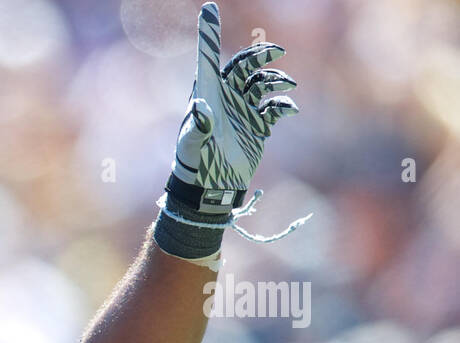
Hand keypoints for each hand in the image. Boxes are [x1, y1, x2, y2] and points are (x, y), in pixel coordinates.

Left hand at [168, 2, 298, 217]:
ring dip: (276, 79)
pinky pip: (276, 106)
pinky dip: (285, 104)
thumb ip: (196, 127)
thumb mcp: (191, 145)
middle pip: (244, 65)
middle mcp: (226, 97)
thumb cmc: (193, 164)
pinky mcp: (258, 125)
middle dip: (260, 55)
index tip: (208, 7)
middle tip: (276, 52)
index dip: (209, 34)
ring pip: (263, 83)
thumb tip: (202, 109)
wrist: (209, 187)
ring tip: (285, 85)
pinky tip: (287, 109)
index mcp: (206, 94)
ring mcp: (243, 109)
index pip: (208, 58)